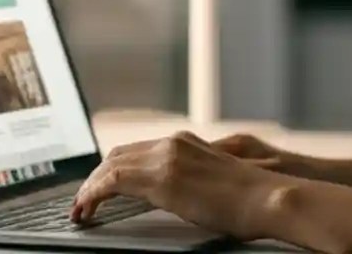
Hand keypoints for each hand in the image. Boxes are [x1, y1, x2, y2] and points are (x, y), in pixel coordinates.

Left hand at [71, 131, 294, 241]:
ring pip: (110, 164)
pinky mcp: (161, 178)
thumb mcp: (219, 180)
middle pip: (119, 153)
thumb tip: (180, 194)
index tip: (103, 189)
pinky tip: (87, 210)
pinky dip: (92, 194)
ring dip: (91, 186)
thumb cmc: (255, 198)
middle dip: (98, 177)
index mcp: (189, 142)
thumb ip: (194, 179)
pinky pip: (111, 180)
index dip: (116, 169)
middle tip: (86, 200)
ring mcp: (167, 157)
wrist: (270, 197)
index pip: (139, 150)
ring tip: (82, 209)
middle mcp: (174, 143)